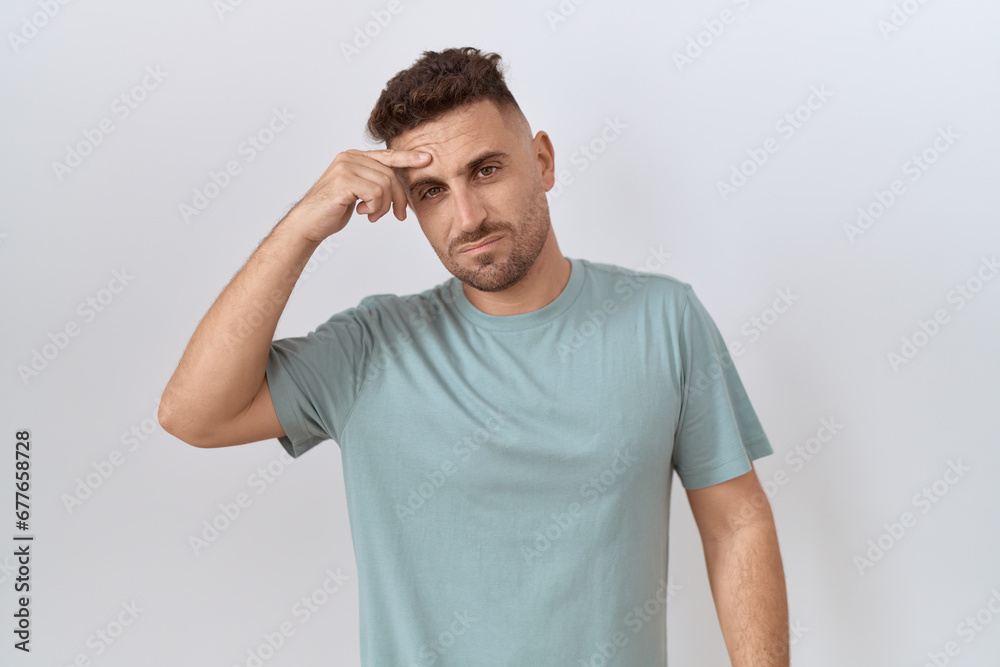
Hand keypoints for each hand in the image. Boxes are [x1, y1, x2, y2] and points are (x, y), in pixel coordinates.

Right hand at [289, 148, 429, 241]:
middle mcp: (349, 157)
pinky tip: (362, 212)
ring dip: (384, 207)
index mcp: (354, 157)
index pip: (387, 156)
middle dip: (398, 198)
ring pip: (385, 185)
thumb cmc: (332, 210)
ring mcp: (345, 167)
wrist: (309, 223)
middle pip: (390, 174)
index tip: (426, 159)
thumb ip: (374, 182)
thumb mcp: (357, 192)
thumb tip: (398, 185)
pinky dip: (375, 208)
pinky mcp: (344, 181)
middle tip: (398, 215)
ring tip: (372, 215)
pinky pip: (376, 193)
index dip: (408, 157)